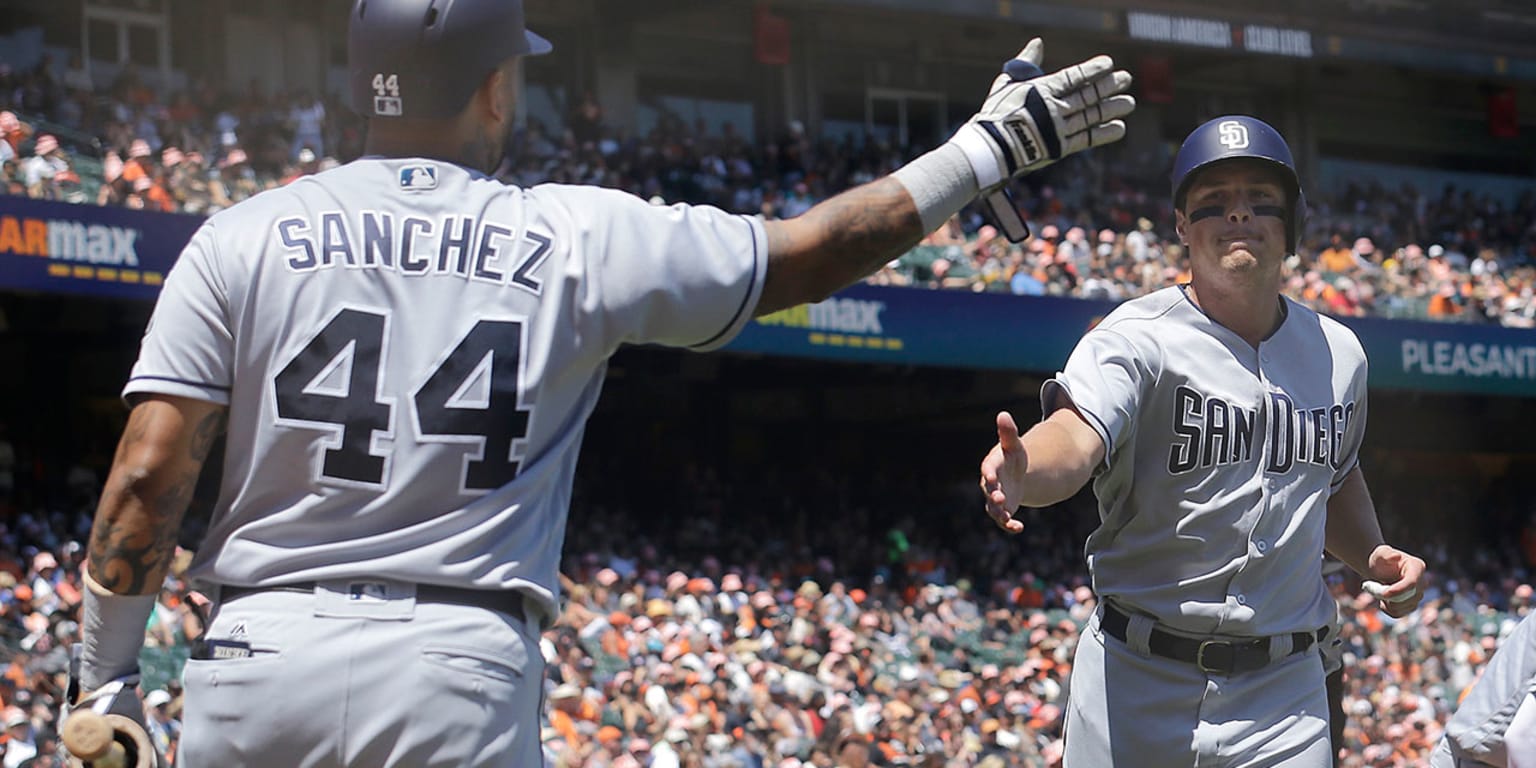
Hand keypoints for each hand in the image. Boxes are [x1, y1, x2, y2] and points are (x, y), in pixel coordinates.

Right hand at [953, 38, 1135, 192]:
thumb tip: (1038, 41)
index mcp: (1042, 90)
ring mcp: (1058, 128)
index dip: (1093, 69)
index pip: (1073, 77)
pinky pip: (1086, 139)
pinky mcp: (1060, 148)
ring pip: (1091, 116)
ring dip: (1112, 108)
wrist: (990, 148)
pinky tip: (1119, 128)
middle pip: (1087, 95)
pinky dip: (1103, 134)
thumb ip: (1026, 61)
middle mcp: (1054, 108)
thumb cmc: (995, 114)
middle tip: (1126, 79)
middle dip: (1108, 86)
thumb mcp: (1007, 83)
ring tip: (1129, 103)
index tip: (1108, 63)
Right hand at [980, 411, 1027, 533]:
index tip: (991, 477)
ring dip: (1000, 514)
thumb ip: (1008, 433)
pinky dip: (1010, 526)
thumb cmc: (1012, 457)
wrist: (1016, 475)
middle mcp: (990, 485)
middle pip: (989, 491)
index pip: (987, 469)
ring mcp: (996, 499)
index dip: (989, 473)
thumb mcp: (1014, 445)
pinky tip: (1019, 528)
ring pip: (994, 509)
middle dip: (994, 495)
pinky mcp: (1003, 511)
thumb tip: (1003, 414)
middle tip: (1000, 499)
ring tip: (1008, 518)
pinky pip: (1004, 521)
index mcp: (991, 467)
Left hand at [1364, 545, 1425, 618]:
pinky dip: (1386, 609)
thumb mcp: (1380, 553)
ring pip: (1401, 608)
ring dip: (1386, 602)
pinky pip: (1397, 614)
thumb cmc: (1380, 560)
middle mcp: (1422, 583)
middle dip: (1388, 596)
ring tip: (1379, 590)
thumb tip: (1396, 556)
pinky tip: (1383, 599)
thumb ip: (1386, 554)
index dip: (1399, 590)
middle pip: (1408, 598)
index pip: (1412, 583)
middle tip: (1371, 587)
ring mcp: (1418, 595)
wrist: (1379, 570)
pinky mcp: (1411, 606)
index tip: (1383, 593)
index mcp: (1417, 567)